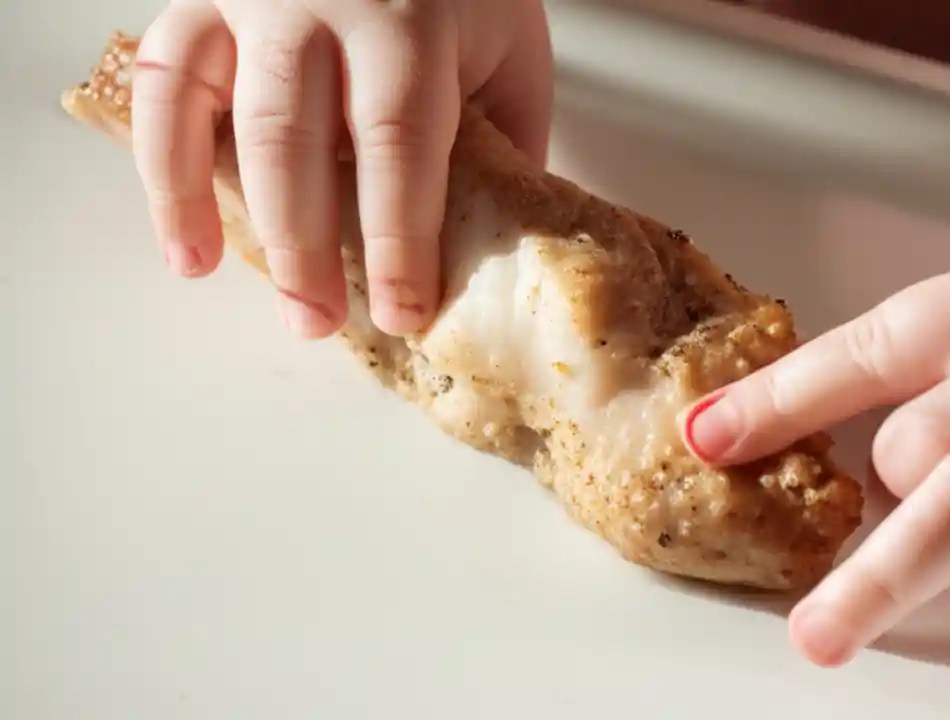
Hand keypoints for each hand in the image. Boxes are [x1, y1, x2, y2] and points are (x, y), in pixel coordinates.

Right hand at [132, 0, 551, 336]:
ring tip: (217, 283)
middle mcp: (321, 3)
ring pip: (221, 114)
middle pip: (298, 138)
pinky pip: (163, 84)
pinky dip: (161, 165)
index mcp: (410, 20)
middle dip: (304, 244)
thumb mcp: (508, 56)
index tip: (401, 311)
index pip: (398, 141)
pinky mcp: (200, 1)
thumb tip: (484, 256)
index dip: (398, 237)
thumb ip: (502, 142)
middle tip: (316, 321)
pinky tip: (180, 239)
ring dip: (213, 210)